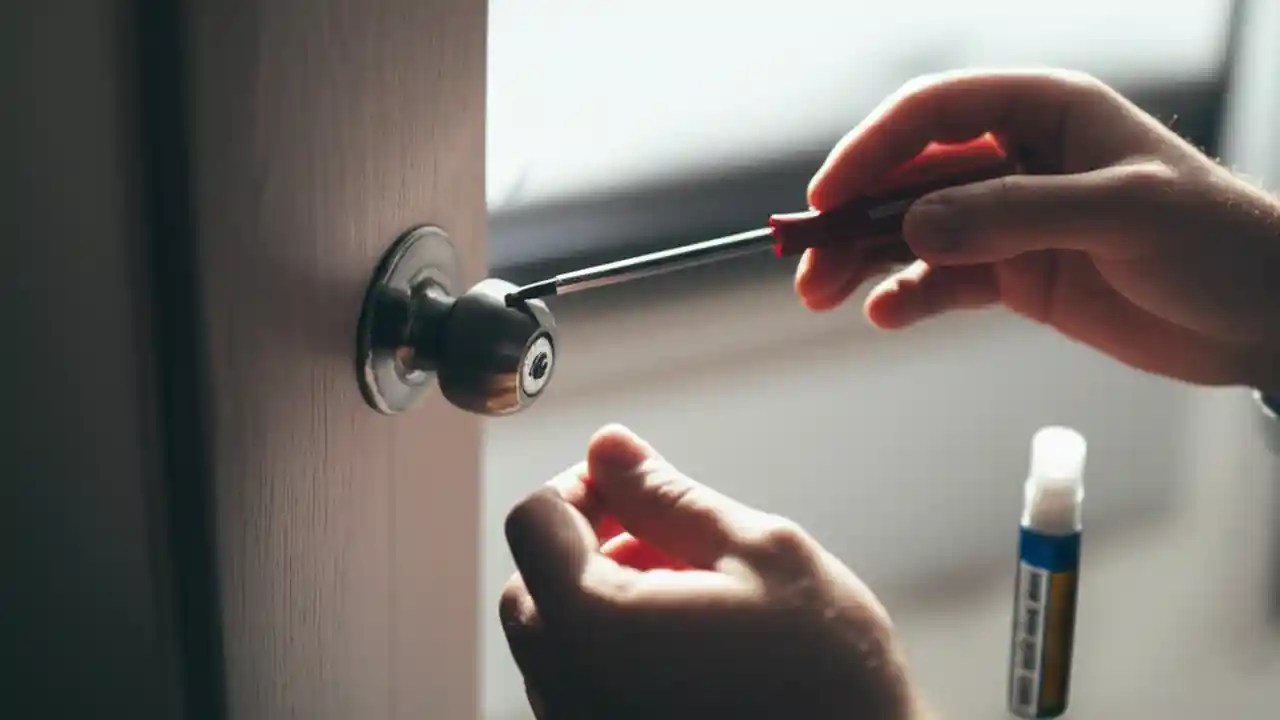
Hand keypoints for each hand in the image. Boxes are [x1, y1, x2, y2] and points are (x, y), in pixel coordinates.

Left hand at [500, 425, 923, 718]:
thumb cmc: (829, 674)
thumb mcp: (762, 554)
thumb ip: (669, 496)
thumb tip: (607, 445)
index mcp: (593, 628)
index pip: (533, 522)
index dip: (582, 487)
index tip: (640, 490)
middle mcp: (567, 693)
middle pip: (530, 586)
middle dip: (590, 546)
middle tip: (677, 546)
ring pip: (553, 643)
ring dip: (603, 602)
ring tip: (696, 604)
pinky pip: (578, 693)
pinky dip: (613, 657)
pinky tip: (691, 656)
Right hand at [799, 69, 1279, 394]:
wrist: (1262, 316)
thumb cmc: (1216, 241)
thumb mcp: (1122, 215)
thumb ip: (1016, 215)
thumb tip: (914, 229)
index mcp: (1045, 112)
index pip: (933, 114)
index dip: (870, 149)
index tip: (826, 199)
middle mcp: (1017, 160)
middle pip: (908, 177)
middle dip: (852, 217)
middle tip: (807, 264)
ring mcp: (1011, 220)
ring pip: (915, 233)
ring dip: (865, 262)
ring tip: (823, 298)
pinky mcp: (1015, 275)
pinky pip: (943, 281)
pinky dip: (909, 297)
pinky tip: (886, 316)